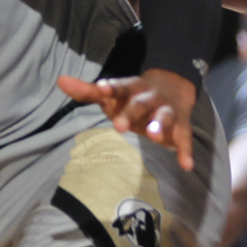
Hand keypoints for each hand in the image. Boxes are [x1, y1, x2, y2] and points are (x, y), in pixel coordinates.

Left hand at [57, 66, 197, 169]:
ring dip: (159, 126)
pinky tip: (185, 165)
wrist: (173, 87)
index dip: (110, 88)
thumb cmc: (132, 97)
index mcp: (131, 89)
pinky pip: (184, 138)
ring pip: (164, 117)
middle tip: (119, 125)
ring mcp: (166, 111)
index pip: (119, 87)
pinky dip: (185, 151)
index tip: (101, 89)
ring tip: (153, 137)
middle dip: (131, 113)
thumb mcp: (111, 94)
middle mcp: (149, 98)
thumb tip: (60, 81)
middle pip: (140, 104)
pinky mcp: (181, 126)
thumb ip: (87, 91)